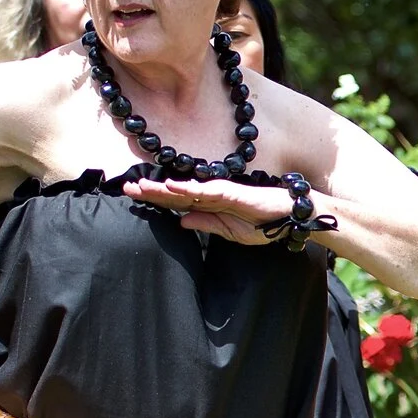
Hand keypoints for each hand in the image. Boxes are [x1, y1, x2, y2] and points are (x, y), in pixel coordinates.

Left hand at [125, 176, 305, 244]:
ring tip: (140, 186)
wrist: (292, 218)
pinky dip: (189, 188)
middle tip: (125, 187)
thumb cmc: (265, 224)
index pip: (177, 201)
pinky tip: (172, 185)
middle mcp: (212, 196)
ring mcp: (222, 192)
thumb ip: (206, 224)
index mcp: (210, 206)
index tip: (131, 195)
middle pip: (175, 193)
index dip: (155, 198)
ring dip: (163, 187)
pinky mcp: (234, 193)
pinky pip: (208, 190)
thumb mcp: (230, 232)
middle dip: (151, 190)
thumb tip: (180, 222)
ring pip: (187, 189)